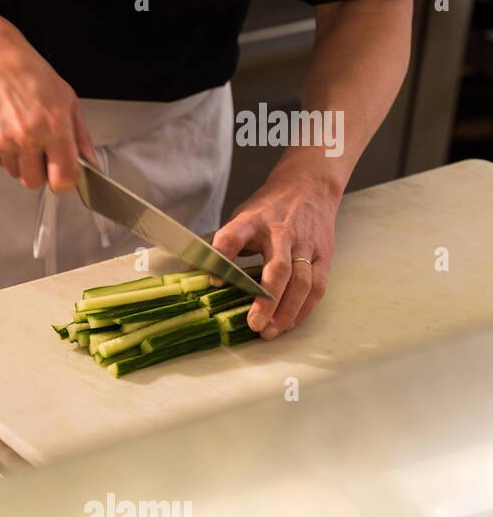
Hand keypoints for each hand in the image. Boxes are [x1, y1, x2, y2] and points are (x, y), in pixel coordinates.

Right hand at [0, 19, 97, 191]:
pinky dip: (5, 153)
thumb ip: (81, 137)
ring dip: (22, 162)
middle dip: (41, 172)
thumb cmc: (30, 74)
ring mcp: (4, 141)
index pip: (63, 179)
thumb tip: (90, 164)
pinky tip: (8, 131)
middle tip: (42, 152)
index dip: (65, 181)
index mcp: (55, 127)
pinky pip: (0, 163)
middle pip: (36, 183)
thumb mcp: (68, 100)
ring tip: (23, 135)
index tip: (64, 175)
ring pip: (16, 174)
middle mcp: (29, 137)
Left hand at [211, 167, 340, 337]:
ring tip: (270, 331)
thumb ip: (221, 244)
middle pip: (278, 267)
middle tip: (254, 323)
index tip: (214, 281)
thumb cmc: (268, 209)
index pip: (234, 235)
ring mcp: (306, 244)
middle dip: (267, 299)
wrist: (309, 186)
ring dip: (287, 311)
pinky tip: (290, 324)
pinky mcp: (324, 254)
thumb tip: (192, 273)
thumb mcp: (240, 217)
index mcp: (254, 220)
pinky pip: (317, 286)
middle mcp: (282, 233)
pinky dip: (304, 308)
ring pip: (302, 281)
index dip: (223, 256)